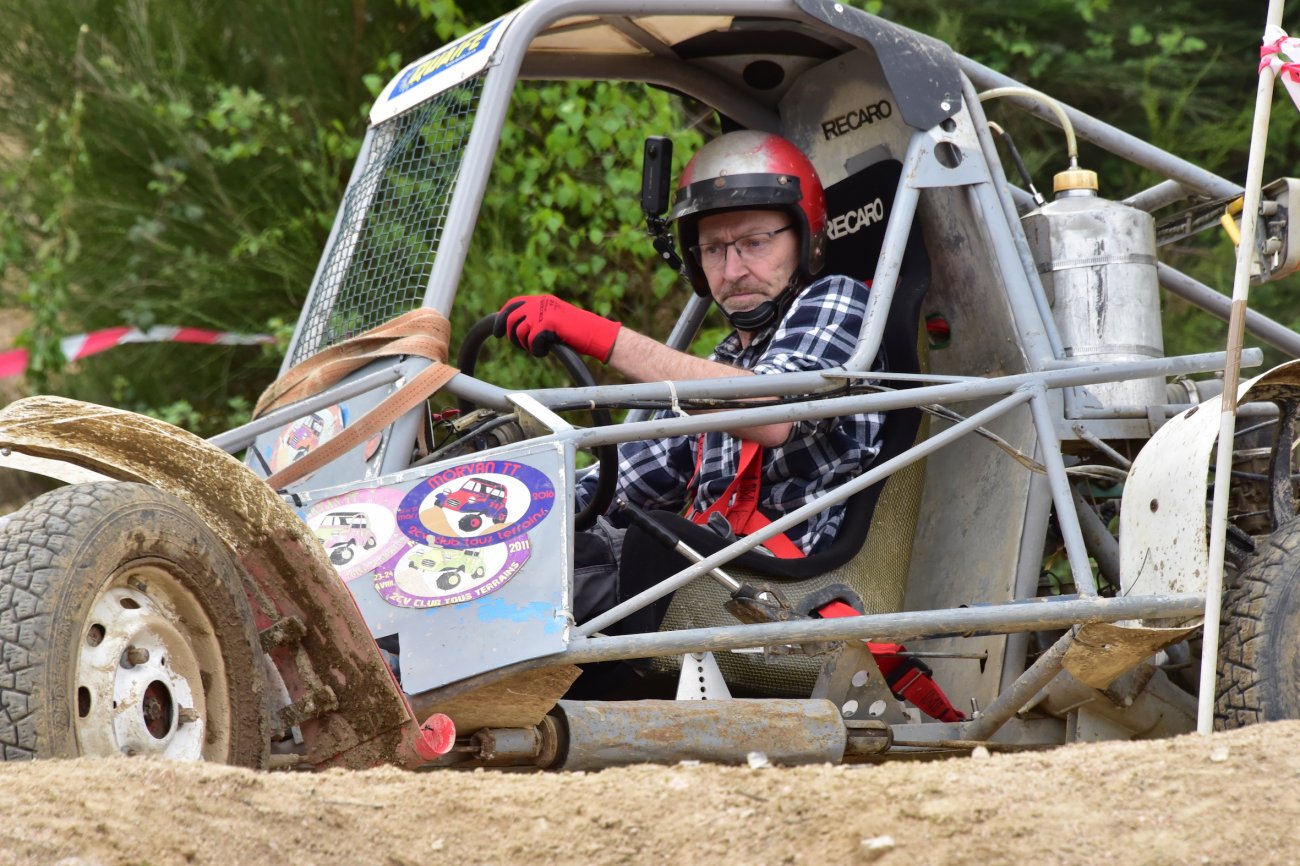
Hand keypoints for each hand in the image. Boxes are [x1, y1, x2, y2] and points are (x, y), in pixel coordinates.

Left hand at [493, 294, 621, 361]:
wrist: (595, 333)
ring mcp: (543, 311)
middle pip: (511, 319)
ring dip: (526, 345)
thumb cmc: (576, 331)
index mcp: (540, 299)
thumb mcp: (553, 320)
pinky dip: (537, 350)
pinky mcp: (548, 323)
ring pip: (520, 331)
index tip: (497, 333)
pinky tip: (545, 352)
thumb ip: (537, 319)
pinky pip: (532, 341)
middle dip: (512, 336)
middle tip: (522, 346)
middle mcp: (540, 302)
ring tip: (538, 349)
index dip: (502, 319)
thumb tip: (515, 328)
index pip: (512, 305)